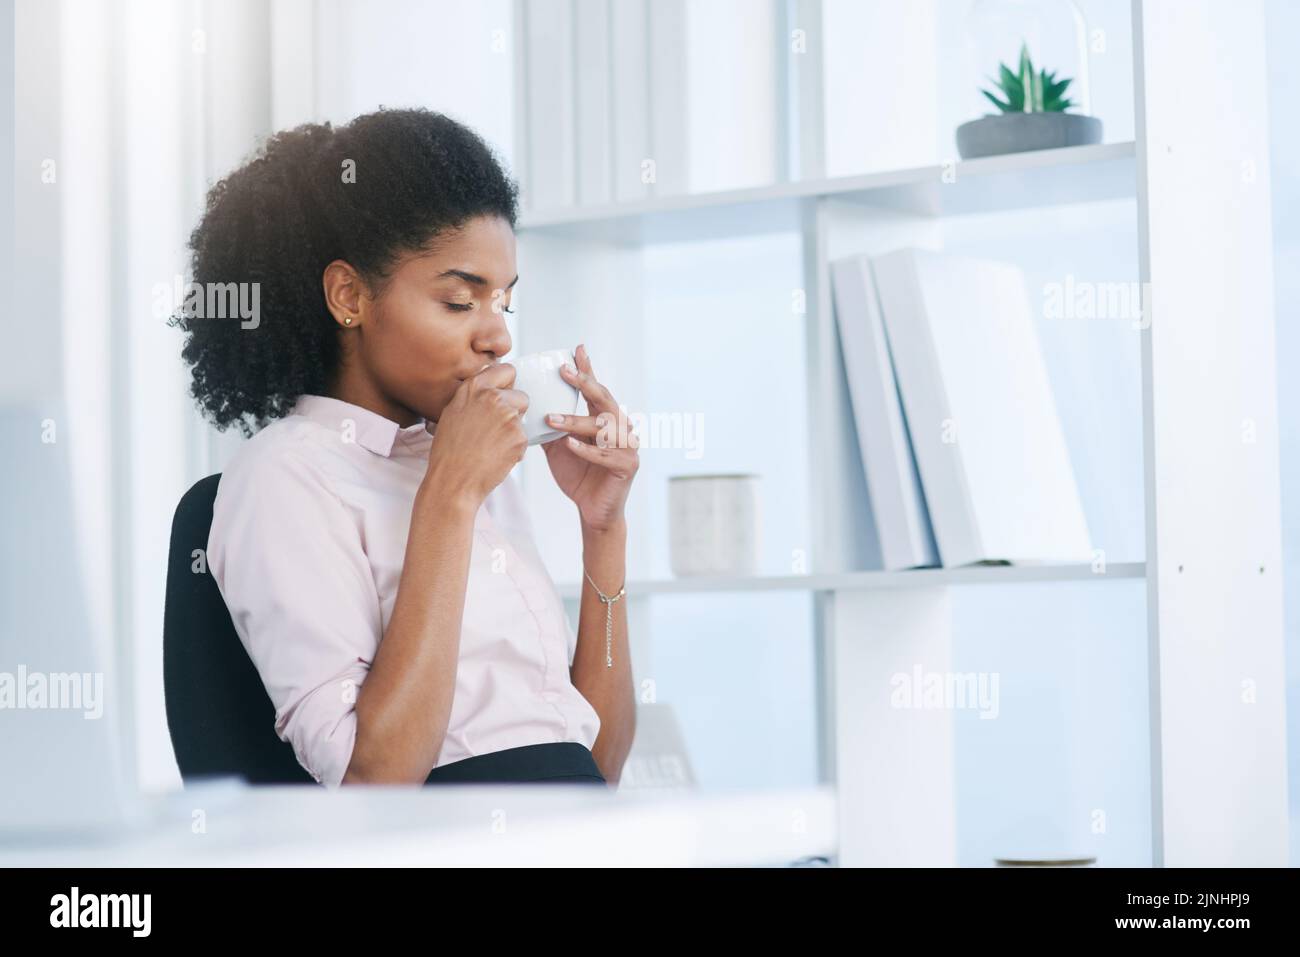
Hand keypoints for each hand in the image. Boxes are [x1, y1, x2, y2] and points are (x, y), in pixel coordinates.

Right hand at [424, 362, 528, 508]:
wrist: (453, 481)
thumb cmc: (449, 451)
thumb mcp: (453, 412)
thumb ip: (475, 396)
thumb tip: (493, 388)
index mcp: (474, 388)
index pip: (506, 370)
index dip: (507, 385)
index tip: (502, 396)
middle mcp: (492, 397)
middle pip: (521, 395)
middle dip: (515, 410)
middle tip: (495, 429)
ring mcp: (508, 416)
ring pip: (523, 418)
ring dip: (513, 430)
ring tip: (491, 445)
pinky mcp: (519, 436)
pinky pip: (524, 438)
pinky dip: (514, 448)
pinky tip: (496, 456)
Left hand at [540, 344, 639, 531]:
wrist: (593, 511)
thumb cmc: (578, 476)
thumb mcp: (559, 447)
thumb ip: (551, 427)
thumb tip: (526, 406)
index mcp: (604, 420)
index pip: (595, 390)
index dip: (588, 369)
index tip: (577, 349)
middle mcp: (620, 428)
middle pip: (604, 400)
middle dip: (584, 383)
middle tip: (564, 371)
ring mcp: (627, 446)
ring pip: (603, 427)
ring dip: (576, 421)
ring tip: (551, 419)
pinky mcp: (628, 466)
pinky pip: (605, 454)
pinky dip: (587, 449)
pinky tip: (569, 444)